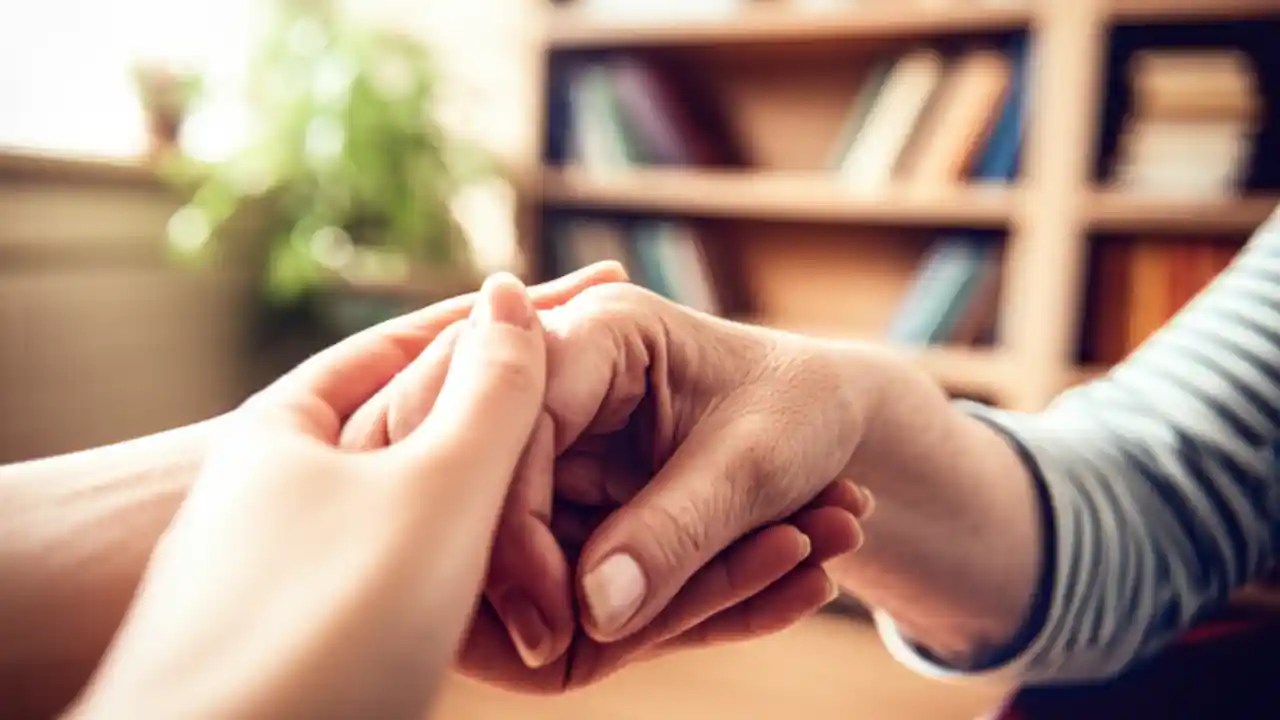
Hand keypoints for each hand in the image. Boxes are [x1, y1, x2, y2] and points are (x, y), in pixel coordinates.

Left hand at [73, 274, 560, 718]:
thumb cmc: (324, 626)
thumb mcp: (434, 494)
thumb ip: (490, 399)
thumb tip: (513, 300)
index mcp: (278, 430)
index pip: (396, 343)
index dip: (483, 327)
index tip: (560, 311)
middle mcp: (264, 494)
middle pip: (397, 428)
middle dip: (483, 417)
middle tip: (568, 405)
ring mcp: (271, 572)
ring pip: (398, 514)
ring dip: (474, 504)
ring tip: (548, 501)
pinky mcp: (289, 642)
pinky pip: (390, 580)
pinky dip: (448, 569)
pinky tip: (490, 590)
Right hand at [345, 282, 874, 690]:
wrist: (835, 417)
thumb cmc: (805, 409)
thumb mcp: (753, 466)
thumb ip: (674, 534)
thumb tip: (593, 617)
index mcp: (599, 332)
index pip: (517, 427)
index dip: (518, 529)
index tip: (555, 624)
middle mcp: (563, 377)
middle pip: (502, 484)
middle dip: (545, 575)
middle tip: (569, 653)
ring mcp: (563, 436)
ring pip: (532, 534)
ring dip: (601, 596)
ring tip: (700, 612)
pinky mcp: (573, 485)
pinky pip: (567, 556)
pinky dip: (626, 599)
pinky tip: (715, 605)